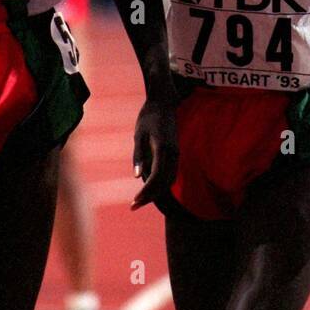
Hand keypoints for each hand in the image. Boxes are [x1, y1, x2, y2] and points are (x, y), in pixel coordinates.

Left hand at [130, 94, 178, 209]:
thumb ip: (139, 156)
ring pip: (169, 180)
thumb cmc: (148, 118)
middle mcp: (172, 153)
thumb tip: (137, 177)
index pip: (157, 176)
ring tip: (140, 200)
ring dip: (156, 192)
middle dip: (150, 196)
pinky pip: (170, 173)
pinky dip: (161, 184)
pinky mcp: (175, 153)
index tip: (135, 201)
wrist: (164, 103)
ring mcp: (176, 153)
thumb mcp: (139, 135)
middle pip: (164, 182)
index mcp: (162, 148)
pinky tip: (149, 188)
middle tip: (134, 206)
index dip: (147, 191)